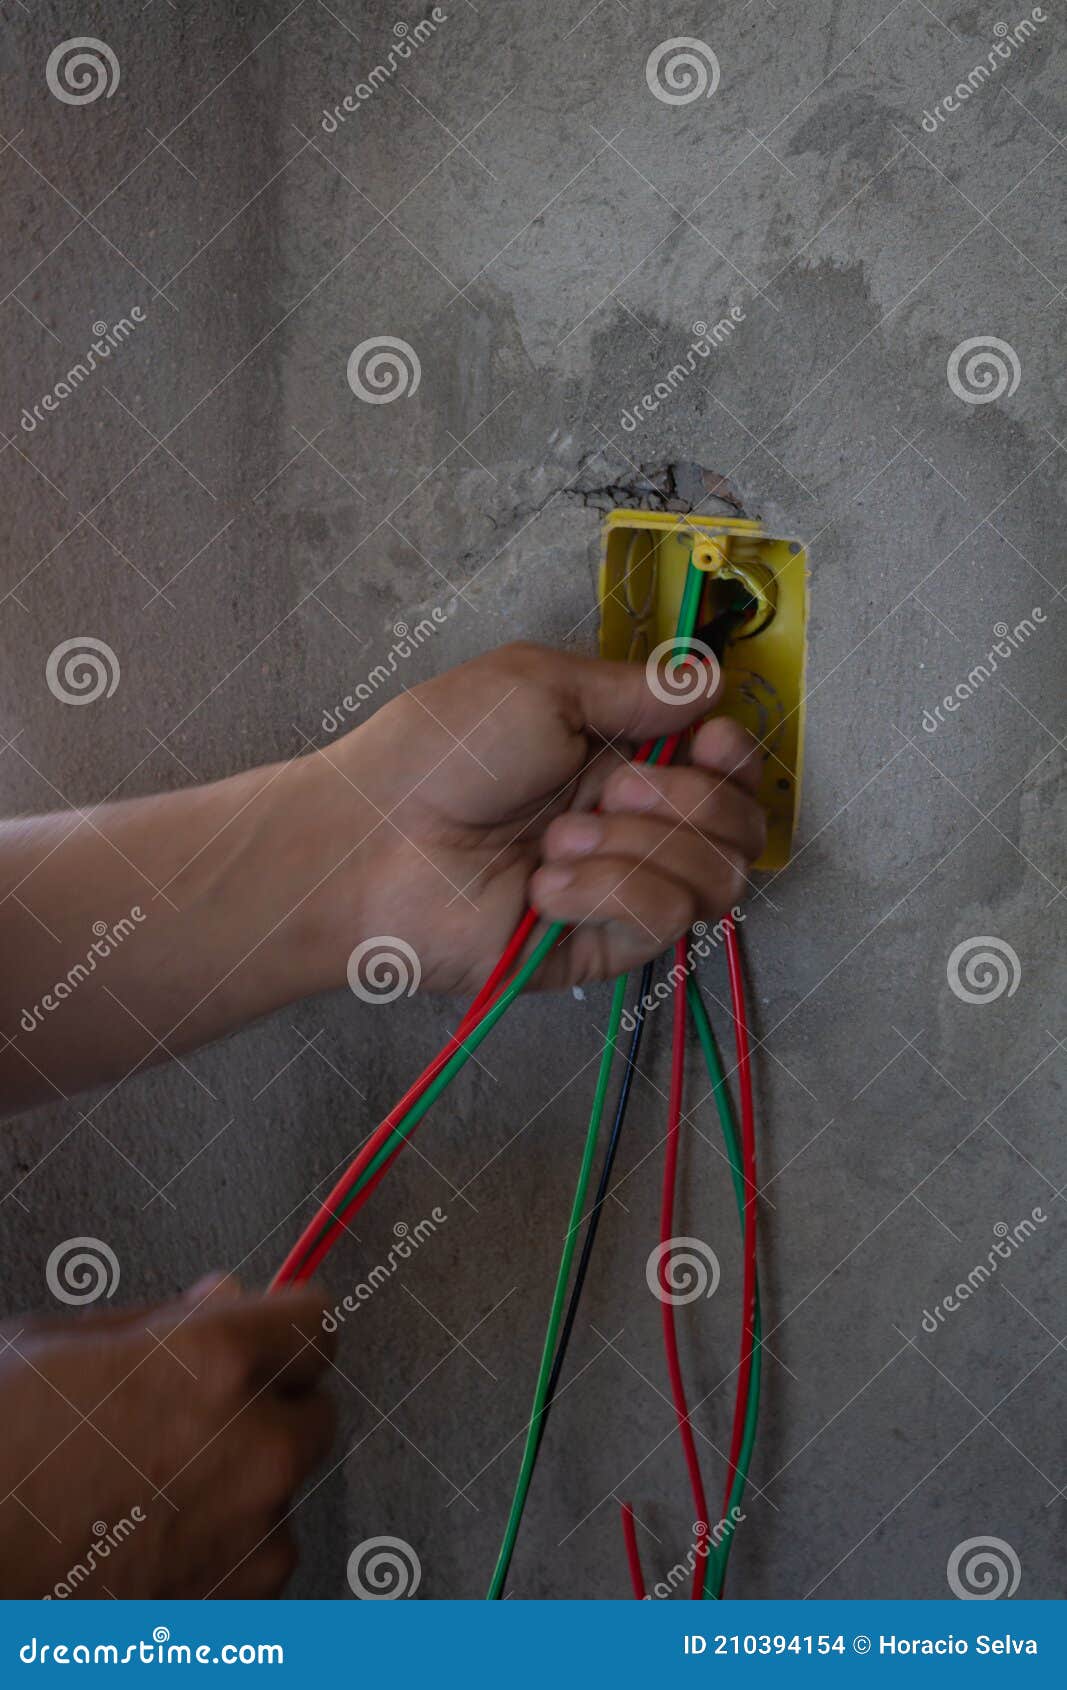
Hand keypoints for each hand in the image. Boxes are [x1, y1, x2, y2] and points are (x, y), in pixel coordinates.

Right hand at [0, 1278, 334, 1597]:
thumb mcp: (60, 1343)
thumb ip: (165, 1316)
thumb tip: (223, 1297)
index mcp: (215, 1362)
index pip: (315, 1323)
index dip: (282, 1330)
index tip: (266, 1340)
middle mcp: (254, 1444)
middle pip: (312, 1409)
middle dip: (268, 1409)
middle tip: (195, 1422)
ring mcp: (254, 1528)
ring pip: (284, 1486)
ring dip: (244, 1482)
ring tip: (155, 1490)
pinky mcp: (243, 1598)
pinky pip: (264, 1551)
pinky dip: (228, 1546)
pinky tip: (156, 1539)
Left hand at [304, 641, 765, 995]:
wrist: (371, 840)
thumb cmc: (437, 753)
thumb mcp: (537, 685)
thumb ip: (632, 687)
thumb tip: (709, 679)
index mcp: (619, 754)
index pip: (727, 767)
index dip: (735, 755)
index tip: (708, 739)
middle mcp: (631, 823)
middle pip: (740, 826)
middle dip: (690, 800)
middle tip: (611, 788)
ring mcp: (618, 888)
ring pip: (717, 878)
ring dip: (643, 846)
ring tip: (560, 839)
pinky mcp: (599, 946)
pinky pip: (663, 922)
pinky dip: (610, 892)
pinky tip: (544, 887)